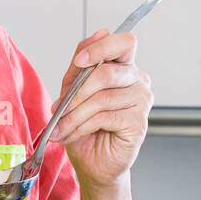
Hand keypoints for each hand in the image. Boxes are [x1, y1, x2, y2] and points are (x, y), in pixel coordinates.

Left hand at [49, 27, 152, 187]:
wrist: (93, 165)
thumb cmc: (86, 130)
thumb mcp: (74, 93)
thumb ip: (81, 67)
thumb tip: (97, 34)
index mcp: (124, 68)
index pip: (123, 43)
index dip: (100, 48)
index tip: (79, 62)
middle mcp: (138, 81)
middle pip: (107, 71)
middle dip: (76, 92)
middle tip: (58, 109)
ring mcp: (142, 102)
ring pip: (101, 97)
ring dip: (73, 115)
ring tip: (61, 128)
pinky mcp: (138, 123)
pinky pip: (104, 117)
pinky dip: (81, 126)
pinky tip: (71, 135)